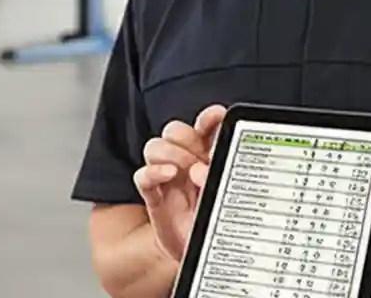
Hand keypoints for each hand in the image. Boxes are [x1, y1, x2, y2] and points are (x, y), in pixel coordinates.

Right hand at [133, 104, 227, 261]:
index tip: (217, 115)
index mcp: (207, 157)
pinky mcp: (154, 197)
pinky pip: (142, 176)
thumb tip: (203, 169)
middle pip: (174, 130)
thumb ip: (219, 176)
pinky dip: (152, 171)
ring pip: (155, 147)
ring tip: (186, 173)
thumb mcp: (229, 195)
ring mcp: (168, 179)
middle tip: (201, 159)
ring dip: (170, 154)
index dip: (208, 117)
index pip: (203, 127)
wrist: (206, 255)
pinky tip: (168, 175)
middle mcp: (185, 163)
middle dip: (186, 140)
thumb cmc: (218, 222)